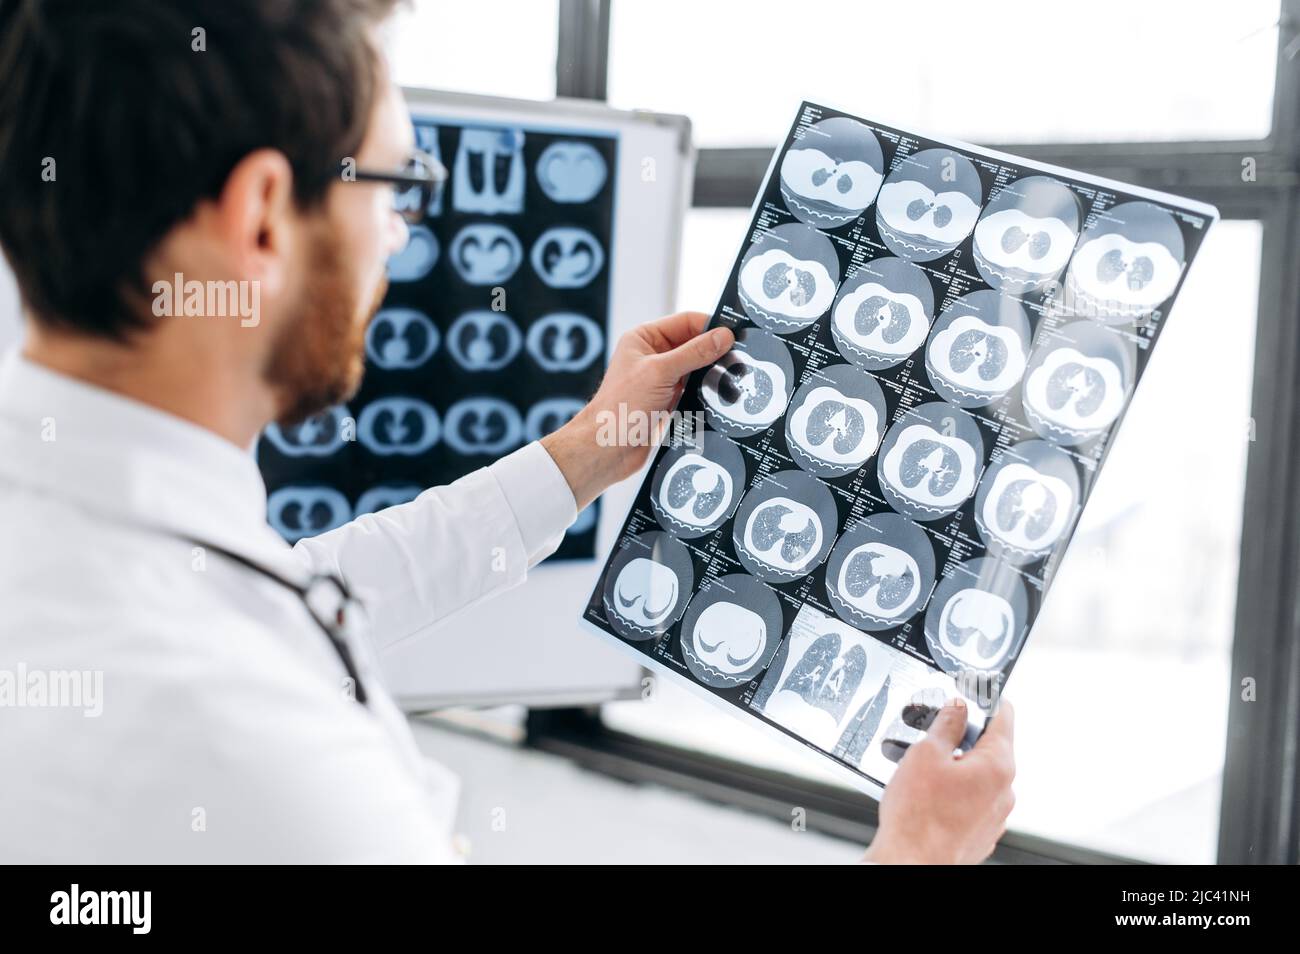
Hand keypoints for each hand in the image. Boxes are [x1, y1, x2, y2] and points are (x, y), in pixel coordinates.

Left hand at [541, 311, 733, 509]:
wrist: (608, 448)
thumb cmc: (621, 407)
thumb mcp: (661, 373)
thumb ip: (694, 353)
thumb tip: (723, 336)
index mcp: (644, 338)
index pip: (685, 322)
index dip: (710, 326)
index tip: (735, 334)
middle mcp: (652, 355)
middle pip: (693, 344)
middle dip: (714, 350)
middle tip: (740, 356)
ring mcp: (661, 378)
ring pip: (696, 368)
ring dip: (712, 372)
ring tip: (734, 376)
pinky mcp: (668, 400)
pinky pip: (694, 389)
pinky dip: (707, 390)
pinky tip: (721, 394)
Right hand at [862, 698, 1015, 864]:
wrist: (912, 861)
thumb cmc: (919, 816)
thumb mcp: (925, 753)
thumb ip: (946, 724)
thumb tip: (957, 708)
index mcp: (998, 766)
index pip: (1004, 716)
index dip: (986, 699)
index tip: (973, 693)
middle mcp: (1004, 791)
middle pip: (989, 747)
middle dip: (962, 737)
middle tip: (933, 735)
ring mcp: (995, 815)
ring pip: (979, 776)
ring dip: (957, 767)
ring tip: (925, 770)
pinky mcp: (981, 831)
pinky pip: (972, 800)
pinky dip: (955, 792)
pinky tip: (929, 794)